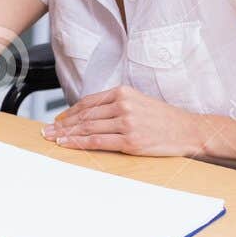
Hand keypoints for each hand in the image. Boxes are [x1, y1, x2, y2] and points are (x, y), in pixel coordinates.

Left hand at [46, 85, 207, 155]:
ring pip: (87, 128)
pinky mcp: (131, 141)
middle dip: (61, 124)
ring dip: (65, 134)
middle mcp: (123, 105)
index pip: (87, 102)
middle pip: (84, 115)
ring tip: (51, 139)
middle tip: (45, 131)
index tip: (56, 121)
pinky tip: (67, 144)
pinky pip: (97, 141)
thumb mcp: (138, 102)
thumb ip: (115, 104)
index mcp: (123, 92)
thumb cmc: (164, 119)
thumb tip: (87, 114)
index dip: (69, 112)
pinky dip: (78, 143)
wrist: (190, 131)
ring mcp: (127, 123)